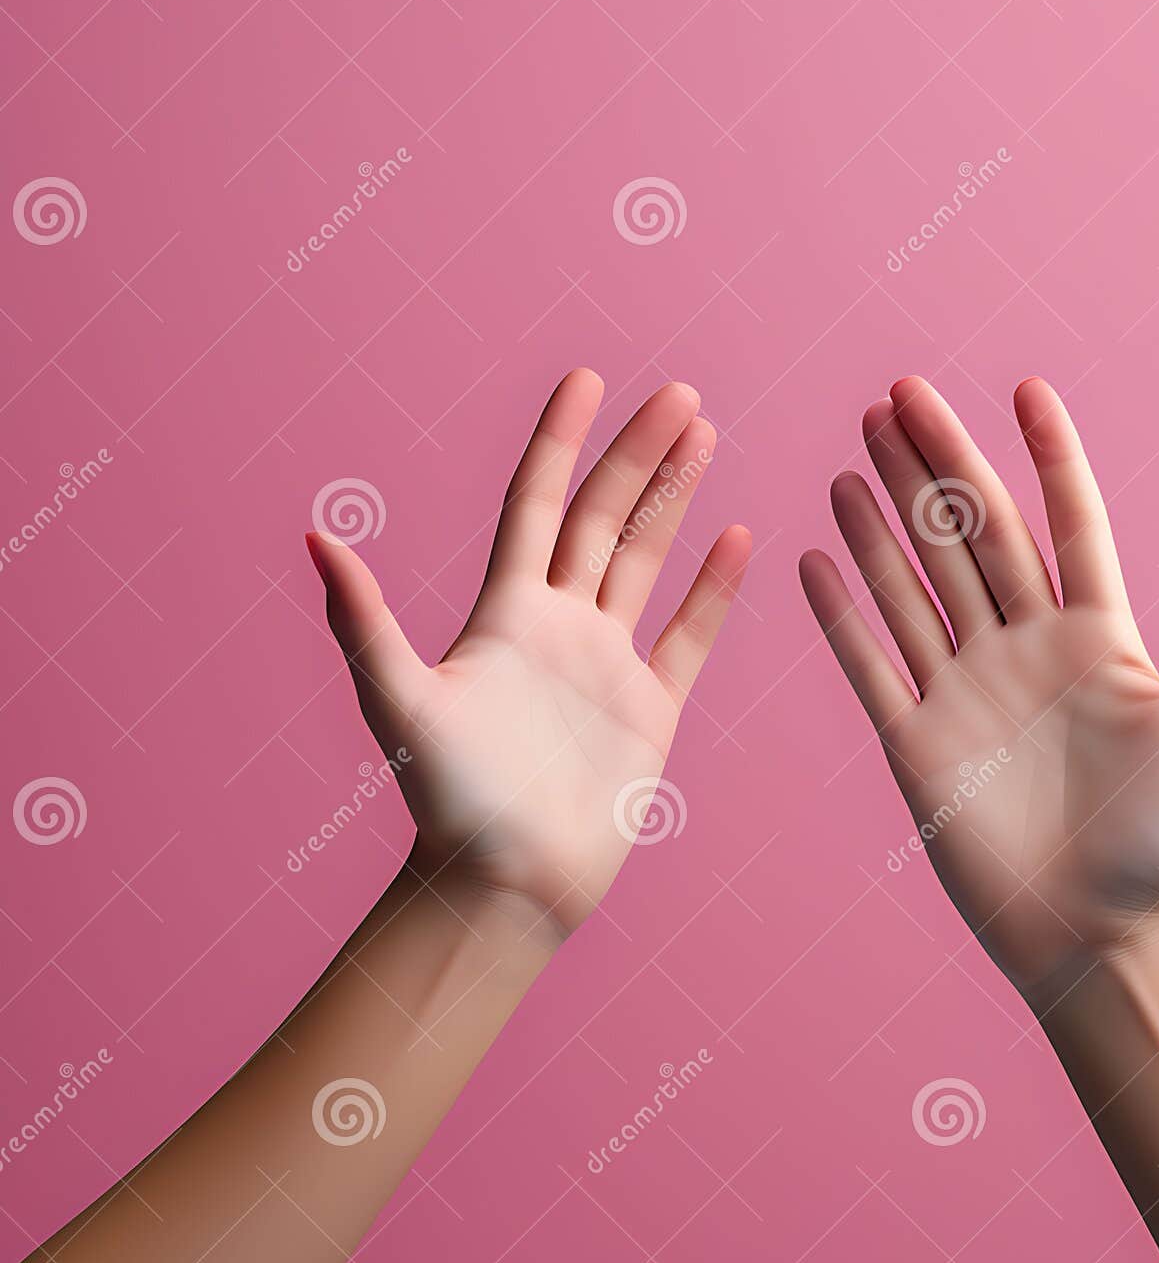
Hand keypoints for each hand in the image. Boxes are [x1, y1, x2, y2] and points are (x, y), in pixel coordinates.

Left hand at [308, 368, 749, 938]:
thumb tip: (317, 537)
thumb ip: (364, 621)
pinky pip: (688, 636)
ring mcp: (608, 665)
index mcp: (505, 614)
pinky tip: (736, 538)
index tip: (586, 378)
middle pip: (606, 519)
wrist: (504, 884)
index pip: (537, 504)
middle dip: (640, 454)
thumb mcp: (399, 703)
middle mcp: (559, 626)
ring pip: (649, 563)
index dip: (560, 440)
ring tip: (705, 437)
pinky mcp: (649, 710)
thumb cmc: (446, 802)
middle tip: (681, 394)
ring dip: (677, 500)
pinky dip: (714, 590)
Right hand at [800, 375, 1158, 1000]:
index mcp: (1097, 636)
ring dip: (882, 524)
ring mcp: (967, 693)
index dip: (1049, 456)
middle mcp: (1025, 651)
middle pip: (972, 537)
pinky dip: (842, 614)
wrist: (1100, 935)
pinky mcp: (918, 742)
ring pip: (915, 586)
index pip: (1068, 522)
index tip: (1025, 388)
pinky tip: (814, 556)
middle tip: (899, 396)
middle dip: (937, 465)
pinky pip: (872, 664)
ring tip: (853, 456)